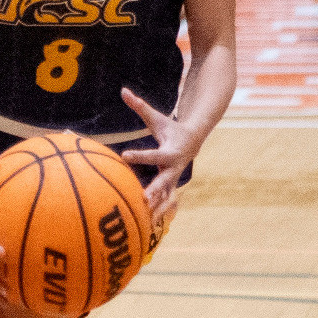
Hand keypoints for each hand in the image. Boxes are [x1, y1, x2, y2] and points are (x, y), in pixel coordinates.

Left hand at [117, 87, 199, 224]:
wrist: (194, 140)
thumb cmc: (170, 128)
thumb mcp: (156, 118)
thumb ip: (140, 106)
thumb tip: (124, 90)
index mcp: (169, 152)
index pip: (152, 155)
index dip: (139, 155)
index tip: (124, 156)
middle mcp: (173, 168)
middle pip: (163, 182)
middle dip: (154, 191)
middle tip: (142, 199)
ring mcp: (173, 179)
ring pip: (166, 197)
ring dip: (157, 208)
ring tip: (146, 221)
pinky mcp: (171, 186)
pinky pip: (165, 202)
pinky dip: (159, 213)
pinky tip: (148, 227)